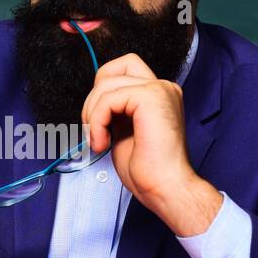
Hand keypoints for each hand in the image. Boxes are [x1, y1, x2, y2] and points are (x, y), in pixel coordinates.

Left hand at [80, 52, 222, 236]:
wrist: (165, 188)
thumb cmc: (148, 170)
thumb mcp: (125, 131)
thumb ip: (115, 111)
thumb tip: (94, 102)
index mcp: (158, 95)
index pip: (122, 69)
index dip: (102, 92)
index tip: (97, 122)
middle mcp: (162, 87)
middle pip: (112, 69)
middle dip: (94, 97)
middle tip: (93, 128)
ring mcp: (159, 90)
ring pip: (106, 83)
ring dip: (92, 114)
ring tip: (99, 140)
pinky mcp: (151, 97)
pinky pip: (108, 99)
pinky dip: (97, 121)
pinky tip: (103, 142)